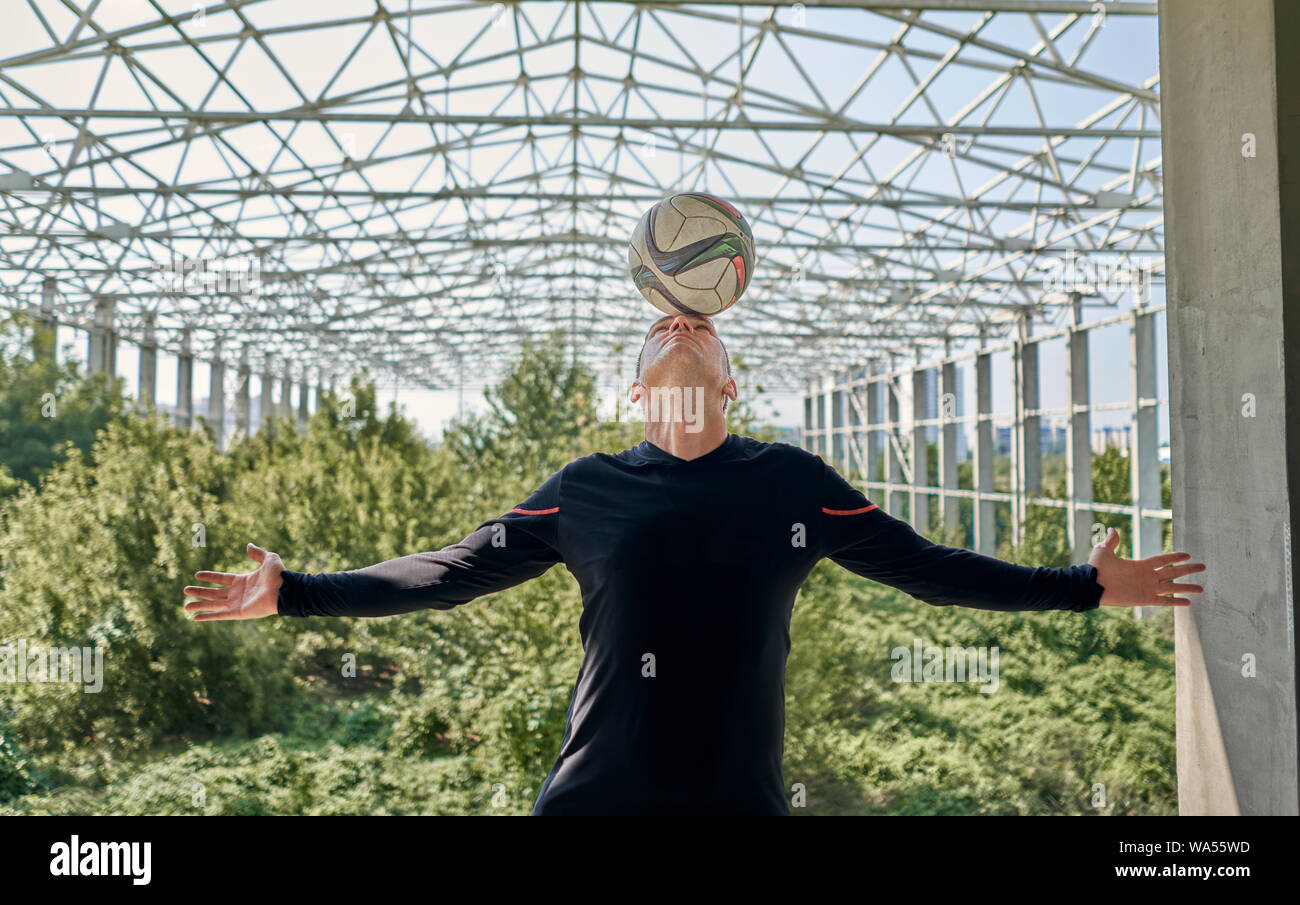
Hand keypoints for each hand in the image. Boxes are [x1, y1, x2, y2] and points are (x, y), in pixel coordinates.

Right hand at [184, 543, 284, 620]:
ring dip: (199, 605)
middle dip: (200, 592)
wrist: (285, 590)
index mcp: (243, 581)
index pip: (221, 579)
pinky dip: (207, 616)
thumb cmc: (278, 575)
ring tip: (185, 605)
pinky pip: (220, 615)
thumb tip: (248, 545)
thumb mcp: (269, 559)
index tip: (196, 575)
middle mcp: (238, 593)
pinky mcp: (238, 612)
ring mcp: (237, 603)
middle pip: (214, 593)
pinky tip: (195, 618)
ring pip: (213, 604)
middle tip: (185, 590)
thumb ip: (258, 553)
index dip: (209, 577)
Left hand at [1088, 527, 1204, 607]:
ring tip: (1202, 588)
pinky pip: (1164, 601)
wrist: (1090, 585)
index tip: (1188, 555)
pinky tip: (1188, 602)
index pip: (1163, 560)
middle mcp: (1147, 577)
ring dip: (1187, 588)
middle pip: (1173, 572)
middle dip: (1188, 569)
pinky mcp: (1144, 599)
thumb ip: (1111, 541)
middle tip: (1203, 567)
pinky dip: (1176, 601)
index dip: (1175, 557)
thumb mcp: (1104, 551)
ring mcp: (1147, 588)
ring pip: (1172, 587)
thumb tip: (1112, 529)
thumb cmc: (1096, 568)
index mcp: (1140, 565)